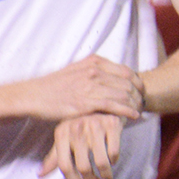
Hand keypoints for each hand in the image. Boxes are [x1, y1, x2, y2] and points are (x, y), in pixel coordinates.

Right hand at [24, 56, 142, 122]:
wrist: (35, 95)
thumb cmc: (55, 86)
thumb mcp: (77, 70)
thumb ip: (94, 71)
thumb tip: (110, 78)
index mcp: (94, 62)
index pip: (126, 71)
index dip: (138, 82)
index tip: (141, 91)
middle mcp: (95, 71)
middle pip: (128, 83)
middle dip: (139, 95)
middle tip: (143, 104)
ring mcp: (91, 86)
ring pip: (124, 95)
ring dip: (135, 104)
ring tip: (139, 111)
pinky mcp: (87, 102)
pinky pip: (115, 106)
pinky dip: (128, 111)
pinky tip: (133, 116)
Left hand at [40, 113, 123, 178]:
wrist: (102, 102)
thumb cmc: (81, 124)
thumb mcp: (65, 137)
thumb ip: (54, 157)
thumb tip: (40, 175)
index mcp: (62, 133)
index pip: (64, 166)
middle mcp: (76, 129)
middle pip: (84, 167)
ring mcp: (95, 126)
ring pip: (101, 162)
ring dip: (106, 175)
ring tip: (106, 177)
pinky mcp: (111, 124)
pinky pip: (113, 152)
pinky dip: (114, 160)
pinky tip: (112, 160)